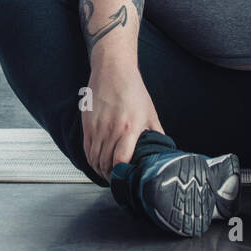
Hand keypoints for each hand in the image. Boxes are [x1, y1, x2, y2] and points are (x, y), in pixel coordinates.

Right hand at [82, 53, 163, 181]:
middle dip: (112, 176)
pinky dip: (91, 159)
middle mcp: (111, 129)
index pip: (121, 161)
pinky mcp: (87, 124)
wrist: (112, 69)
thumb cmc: (133, 90)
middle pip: (106, 163)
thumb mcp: (150, 113)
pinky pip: (86, 149)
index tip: (126, 179)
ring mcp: (97, 127)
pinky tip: (98, 161)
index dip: (122, 175)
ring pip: (94, 159)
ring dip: (100, 170)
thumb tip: (163, 151)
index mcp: (130, 128)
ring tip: (108, 174)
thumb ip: (157, 134)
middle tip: (118, 180)